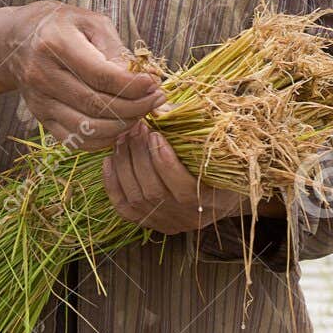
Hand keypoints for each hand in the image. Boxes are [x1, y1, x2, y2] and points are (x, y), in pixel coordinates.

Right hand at [0, 1, 166, 148]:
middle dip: (134, 108)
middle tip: (156, 101)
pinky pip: (76, 140)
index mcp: (55, 44)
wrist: (18, 39)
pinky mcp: (41, 118)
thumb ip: (115, 49)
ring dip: (122, 126)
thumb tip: (139, 80)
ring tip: (142, 114)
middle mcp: (42, 75)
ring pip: (87, 128)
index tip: (154, 84)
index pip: (100, 75)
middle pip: (95, 105)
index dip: (132, 85)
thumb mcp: (91, 22)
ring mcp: (39, 101)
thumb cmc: (63, 25)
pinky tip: (120, 126)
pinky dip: (103, 139)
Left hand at [102, 120, 244, 233]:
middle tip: (134, 128)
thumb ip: (191, 131)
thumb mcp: (216, 148)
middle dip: (139, 156)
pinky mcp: (150, 223)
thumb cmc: (222, 162)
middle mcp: (187, 217)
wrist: (222, 194)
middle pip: (154, 191)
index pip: (184, 188)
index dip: (165, 161)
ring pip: (137, 198)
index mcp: (211, 200)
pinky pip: (124, 208)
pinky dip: (113, 184)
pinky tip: (110, 159)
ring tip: (123, 138)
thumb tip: (159, 109)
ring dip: (125, 165)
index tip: (156, 133)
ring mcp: (167, 223)